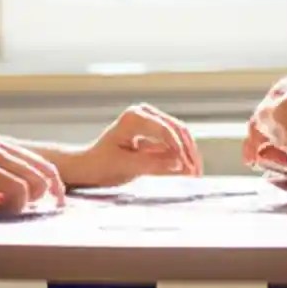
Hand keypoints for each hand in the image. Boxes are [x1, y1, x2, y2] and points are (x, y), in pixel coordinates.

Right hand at [0, 141, 65, 218]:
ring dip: (25, 204)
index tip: (56, 204)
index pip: (42, 165)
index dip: (54, 186)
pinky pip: (18, 191)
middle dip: (48, 195)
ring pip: (35, 182)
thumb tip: (23, 201)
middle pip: (45, 172)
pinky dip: (13, 207)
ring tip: (2, 211)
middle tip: (38, 211)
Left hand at [67, 103, 202, 187]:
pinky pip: (174, 141)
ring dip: (189, 153)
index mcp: (134, 117)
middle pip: (177, 129)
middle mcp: (144, 112)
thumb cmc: (101, 165)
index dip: (180, 149)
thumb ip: (152, 164)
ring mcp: (150, 119)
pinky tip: (189, 171)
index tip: (188, 168)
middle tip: (197, 174)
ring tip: (196, 175)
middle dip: (189, 151)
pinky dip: (182, 155)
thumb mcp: (126, 167)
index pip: (165, 130)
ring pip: (180, 134)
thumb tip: (180, 164)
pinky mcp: (154, 130)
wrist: (89, 165)